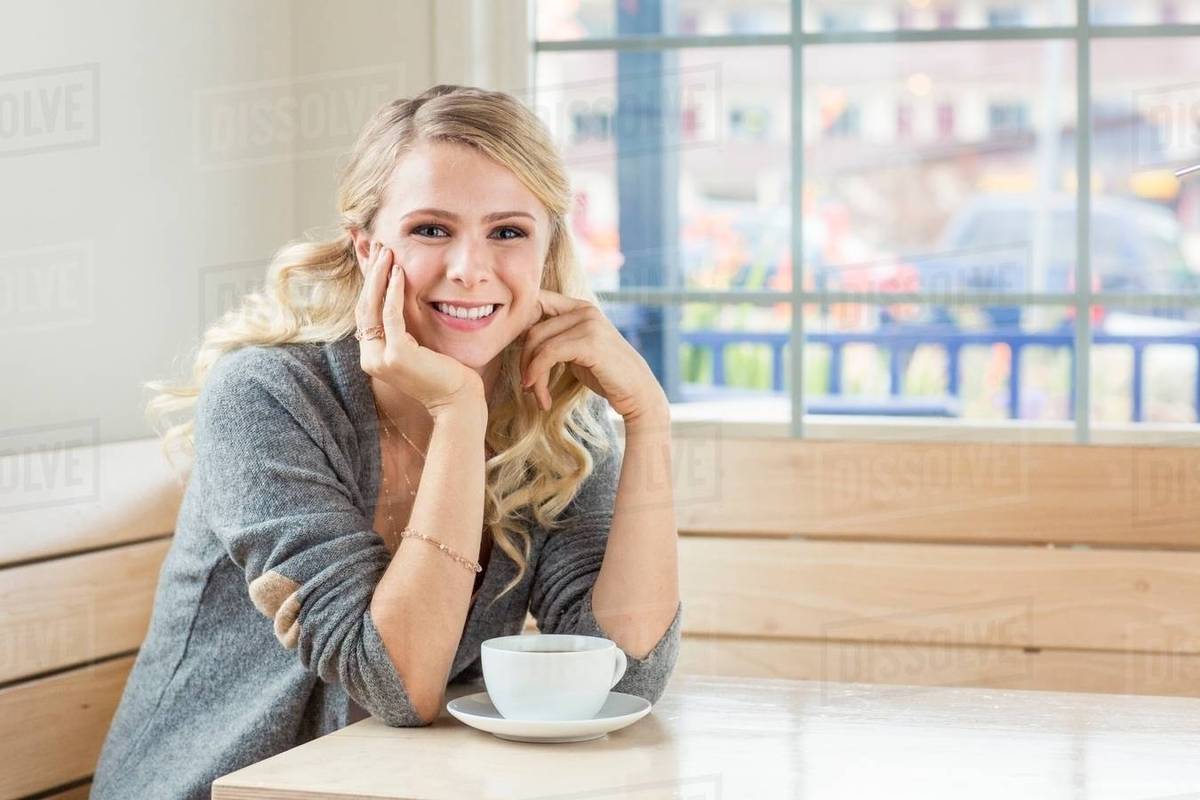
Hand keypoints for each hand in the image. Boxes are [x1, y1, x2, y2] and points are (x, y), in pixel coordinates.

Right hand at [356, 241, 483, 415]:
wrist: (458, 401)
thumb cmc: (445, 373)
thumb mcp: (418, 346)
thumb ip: (405, 327)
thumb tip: (401, 299)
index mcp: (372, 355)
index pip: (365, 311)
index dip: (368, 282)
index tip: (376, 257)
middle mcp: (370, 358)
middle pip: (364, 306)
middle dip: (370, 273)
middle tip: (378, 246)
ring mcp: (380, 358)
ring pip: (372, 308)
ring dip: (379, 276)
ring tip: (387, 252)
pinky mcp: (397, 356)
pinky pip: (391, 316)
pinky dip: (393, 292)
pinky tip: (399, 272)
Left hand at [518, 290, 667, 422]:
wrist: (637, 392)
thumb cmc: (605, 374)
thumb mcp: (575, 350)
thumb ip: (554, 338)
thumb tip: (517, 337)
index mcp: (579, 306)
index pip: (536, 302)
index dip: (519, 328)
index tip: (520, 359)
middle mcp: (584, 309)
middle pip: (532, 328)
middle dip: (524, 361)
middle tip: (527, 386)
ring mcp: (588, 322)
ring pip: (537, 343)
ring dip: (531, 374)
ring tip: (536, 395)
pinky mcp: (589, 341)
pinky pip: (548, 355)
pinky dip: (538, 377)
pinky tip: (543, 397)